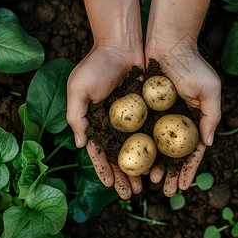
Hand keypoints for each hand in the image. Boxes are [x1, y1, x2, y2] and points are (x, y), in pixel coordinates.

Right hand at [67, 44, 144, 198]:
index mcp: (95, 121)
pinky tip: (160, 162)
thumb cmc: (96, 65)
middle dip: (125, 175)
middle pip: (120, 155)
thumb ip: (77, 117)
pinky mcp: (146, 109)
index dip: (104, 169)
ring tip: (148, 185)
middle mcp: (113, 123)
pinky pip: (151, 132)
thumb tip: (82, 145)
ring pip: (137, 149)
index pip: (99, 152)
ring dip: (141, 167)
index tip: (112, 186)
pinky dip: (154, 148)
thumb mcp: (79, 90)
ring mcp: (131, 118)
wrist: (121, 43)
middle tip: (133, 194)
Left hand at [145, 43, 221, 195]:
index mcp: (194, 119)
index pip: (192, 151)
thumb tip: (207, 144)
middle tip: (164, 191)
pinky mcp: (144, 108)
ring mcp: (159, 116)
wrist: (169, 43)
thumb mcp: (211, 91)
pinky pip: (141, 131)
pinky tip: (136, 160)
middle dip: (170, 173)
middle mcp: (176, 121)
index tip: (183, 187)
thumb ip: (211, 116)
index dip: (189, 170)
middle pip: (173, 154)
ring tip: (149, 181)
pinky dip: (140, 147)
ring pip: (156, 147)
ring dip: (154, 165)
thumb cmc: (193, 65)